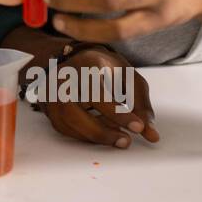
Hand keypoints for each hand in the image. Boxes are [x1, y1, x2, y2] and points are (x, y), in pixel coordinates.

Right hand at [38, 47, 159, 147]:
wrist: (79, 60)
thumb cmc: (107, 70)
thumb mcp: (129, 79)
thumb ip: (141, 106)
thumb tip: (151, 135)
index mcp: (84, 65)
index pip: (96, 92)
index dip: (116, 112)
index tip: (138, 127)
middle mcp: (62, 78)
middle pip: (74, 111)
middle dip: (102, 131)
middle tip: (126, 140)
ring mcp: (52, 94)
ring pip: (68, 122)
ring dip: (95, 136)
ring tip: (118, 138)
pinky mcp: (50, 109)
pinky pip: (66, 129)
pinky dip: (86, 136)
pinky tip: (103, 132)